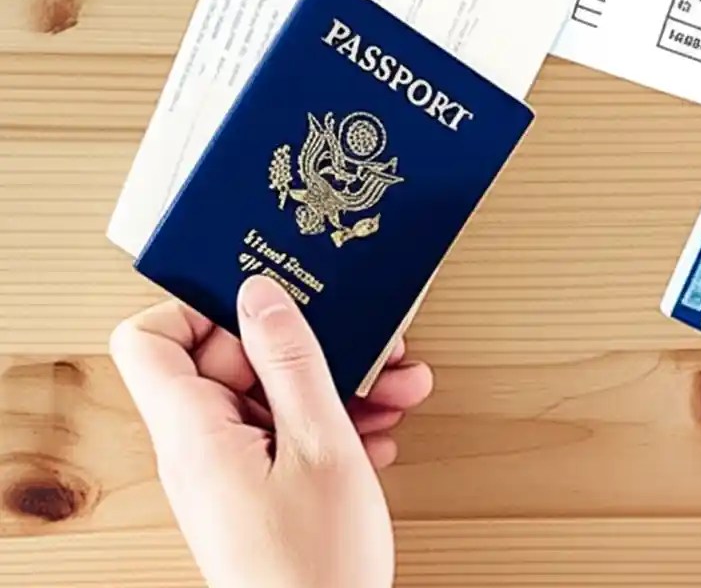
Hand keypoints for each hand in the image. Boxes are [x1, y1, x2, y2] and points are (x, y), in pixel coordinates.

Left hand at [109, 275, 432, 587]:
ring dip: (333, 384)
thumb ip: (291, 363)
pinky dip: (332, 424)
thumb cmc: (315, 570)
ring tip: (393, 385)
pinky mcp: (258, 492)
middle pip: (229, 363)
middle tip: (361, 343)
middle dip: (303, 346)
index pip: (150, 340)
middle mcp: (200, 451)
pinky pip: (285, 435)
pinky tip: (378, 428)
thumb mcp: (321, 447)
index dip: (200, 309)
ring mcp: (229, 473)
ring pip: (269, 400)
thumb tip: (260, 295)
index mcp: (195, 435)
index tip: (263, 299)